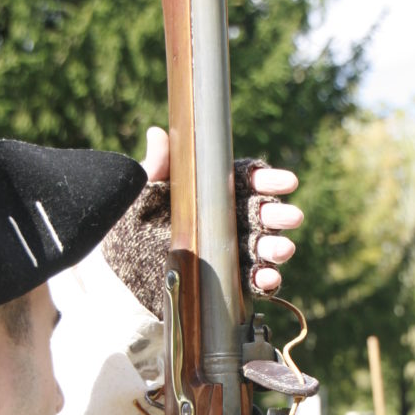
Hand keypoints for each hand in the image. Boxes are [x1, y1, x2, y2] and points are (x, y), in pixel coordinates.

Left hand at [142, 125, 301, 295]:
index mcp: (216, 192)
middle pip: (261, 215)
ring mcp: (230, 250)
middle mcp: (229, 220)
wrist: (123, 264)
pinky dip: (264, 280)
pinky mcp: (227, 279)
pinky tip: (269, 277)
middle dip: (278, 215)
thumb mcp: (143, 190)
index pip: (248, 182)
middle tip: (291, 217)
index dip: (268, 181)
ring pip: (262, 247)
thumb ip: (156, 165)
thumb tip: (158, 134)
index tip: (287, 182)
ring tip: (284, 249)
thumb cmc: (137, 219)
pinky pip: (251, 281)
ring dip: (276, 248)